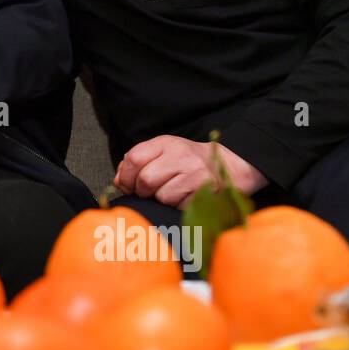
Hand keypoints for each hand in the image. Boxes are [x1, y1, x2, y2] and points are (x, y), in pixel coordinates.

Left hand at [113, 135, 267, 208]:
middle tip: (150, 192)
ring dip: (162, 199)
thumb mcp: (164, 151)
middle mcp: (180, 155)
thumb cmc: (190, 161)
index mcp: (165, 143)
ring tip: (172, 192)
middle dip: (143, 191)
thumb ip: (139, 161)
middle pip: (146, 180)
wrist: (230, 164)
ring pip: (162, 196)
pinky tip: (185, 197)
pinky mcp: (205, 191)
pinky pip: (179, 206)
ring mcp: (194, 173)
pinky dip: (177, 206)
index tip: (126, 185)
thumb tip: (118, 180)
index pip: (134, 158)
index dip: (125, 176)